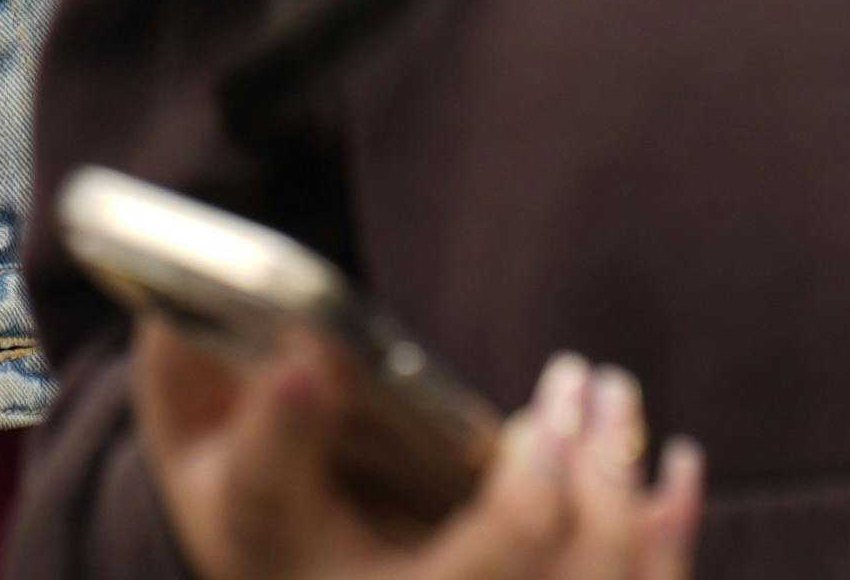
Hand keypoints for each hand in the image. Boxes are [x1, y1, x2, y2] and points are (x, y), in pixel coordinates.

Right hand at [137, 330, 699, 573]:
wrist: (294, 578)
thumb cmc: (254, 500)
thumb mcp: (192, 442)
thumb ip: (180, 367)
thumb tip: (174, 298)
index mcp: (266, 545)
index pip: (264, 495)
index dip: (283, 426)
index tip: (309, 360)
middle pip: (476, 578)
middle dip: (538, 493)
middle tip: (566, 386)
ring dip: (610, 499)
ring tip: (607, 393)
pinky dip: (663, 541)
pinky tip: (674, 466)